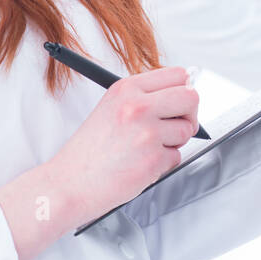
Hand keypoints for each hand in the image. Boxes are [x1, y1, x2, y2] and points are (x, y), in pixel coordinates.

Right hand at [47, 66, 198, 225]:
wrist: (69, 183)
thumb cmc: (89, 151)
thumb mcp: (111, 108)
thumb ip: (144, 97)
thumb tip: (181, 93)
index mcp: (127, 89)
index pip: (178, 75)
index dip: (184, 90)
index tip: (180, 102)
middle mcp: (137, 106)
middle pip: (191, 98)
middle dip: (189, 114)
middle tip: (175, 125)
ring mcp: (147, 132)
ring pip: (186, 130)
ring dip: (174, 142)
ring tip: (147, 148)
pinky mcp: (153, 159)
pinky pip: (177, 156)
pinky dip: (164, 163)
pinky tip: (141, 164)